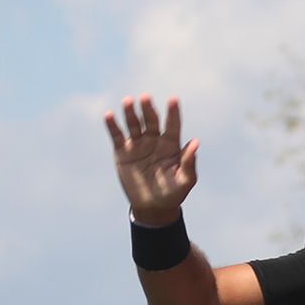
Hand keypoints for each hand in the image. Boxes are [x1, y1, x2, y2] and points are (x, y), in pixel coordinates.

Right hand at [106, 94, 198, 224]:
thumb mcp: (185, 180)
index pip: (172, 124)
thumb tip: (196, 142)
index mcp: (171, 144)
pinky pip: (117, 136)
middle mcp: (154, 140)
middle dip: (148, 109)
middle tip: (145, 97)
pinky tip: (109, 115)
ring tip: (128, 101)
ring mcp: (137, 144)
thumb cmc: (173, 193)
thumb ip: (189, 162)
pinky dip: (113, 125)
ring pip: (133, 124)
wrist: (152, 206)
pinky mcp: (122, 151)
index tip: (173, 99)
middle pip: (151, 120)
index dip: (173, 112)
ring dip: (130, 113)